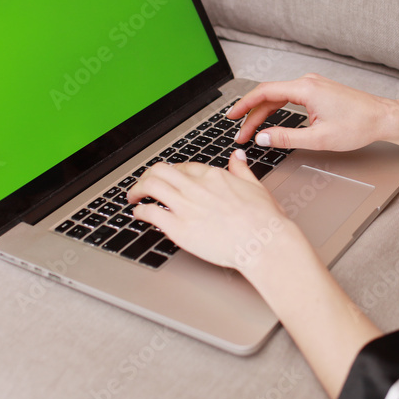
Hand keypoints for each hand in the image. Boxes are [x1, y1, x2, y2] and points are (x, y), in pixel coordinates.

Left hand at [127, 152, 303, 271]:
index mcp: (213, 176)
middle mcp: (196, 187)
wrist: (263, 241)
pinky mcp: (178, 228)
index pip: (182, 167)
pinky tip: (139, 215)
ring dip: (137, 190)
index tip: (167, 179)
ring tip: (133, 197)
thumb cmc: (264, 220)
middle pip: (159, 171)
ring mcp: (186, 206)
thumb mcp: (255, 186)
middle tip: (142, 185)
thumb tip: (237, 157)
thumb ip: (241, 170)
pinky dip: (140, 212)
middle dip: (147, 177)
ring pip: (150, 187)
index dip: (170, 173)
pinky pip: (150, 213)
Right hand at [228, 73, 398, 151]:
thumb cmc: (358, 125)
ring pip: (279, 97)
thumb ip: (287, 138)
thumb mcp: (319, 138)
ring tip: (251, 130)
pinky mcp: (318, 91)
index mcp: (305, 89)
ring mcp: (313, 85)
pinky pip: (290, 97)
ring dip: (263, 113)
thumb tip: (263, 138)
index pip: (264, 93)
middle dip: (251, 115)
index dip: (244, 105)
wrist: (382, 117)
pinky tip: (271, 120)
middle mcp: (307, 82)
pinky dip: (277, 109)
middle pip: (269, 96)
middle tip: (239, 133)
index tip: (231, 116)